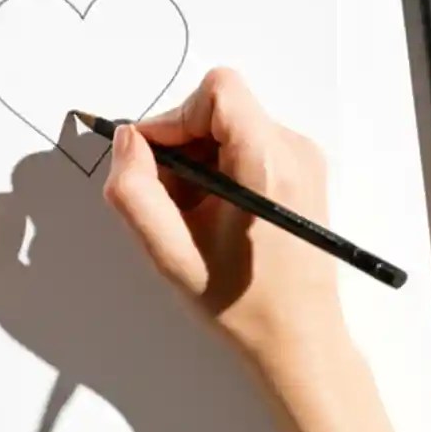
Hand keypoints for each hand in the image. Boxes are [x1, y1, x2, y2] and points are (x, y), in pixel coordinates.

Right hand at [103, 67, 336, 354]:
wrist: (299, 339)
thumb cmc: (242, 303)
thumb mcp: (171, 254)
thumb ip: (136, 192)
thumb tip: (127, 140)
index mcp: (268, 164)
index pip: (217, 92)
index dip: (174, 118)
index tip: (152, 159)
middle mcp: (294, 150)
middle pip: (220, 108)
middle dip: (182, 146)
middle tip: (170, 201)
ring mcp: (303, 159)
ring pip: (229, 126)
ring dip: (198, 161)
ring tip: (193, 216)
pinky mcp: (302, 170)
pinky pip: (246, 144)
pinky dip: (219, 169)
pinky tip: (214, 215)